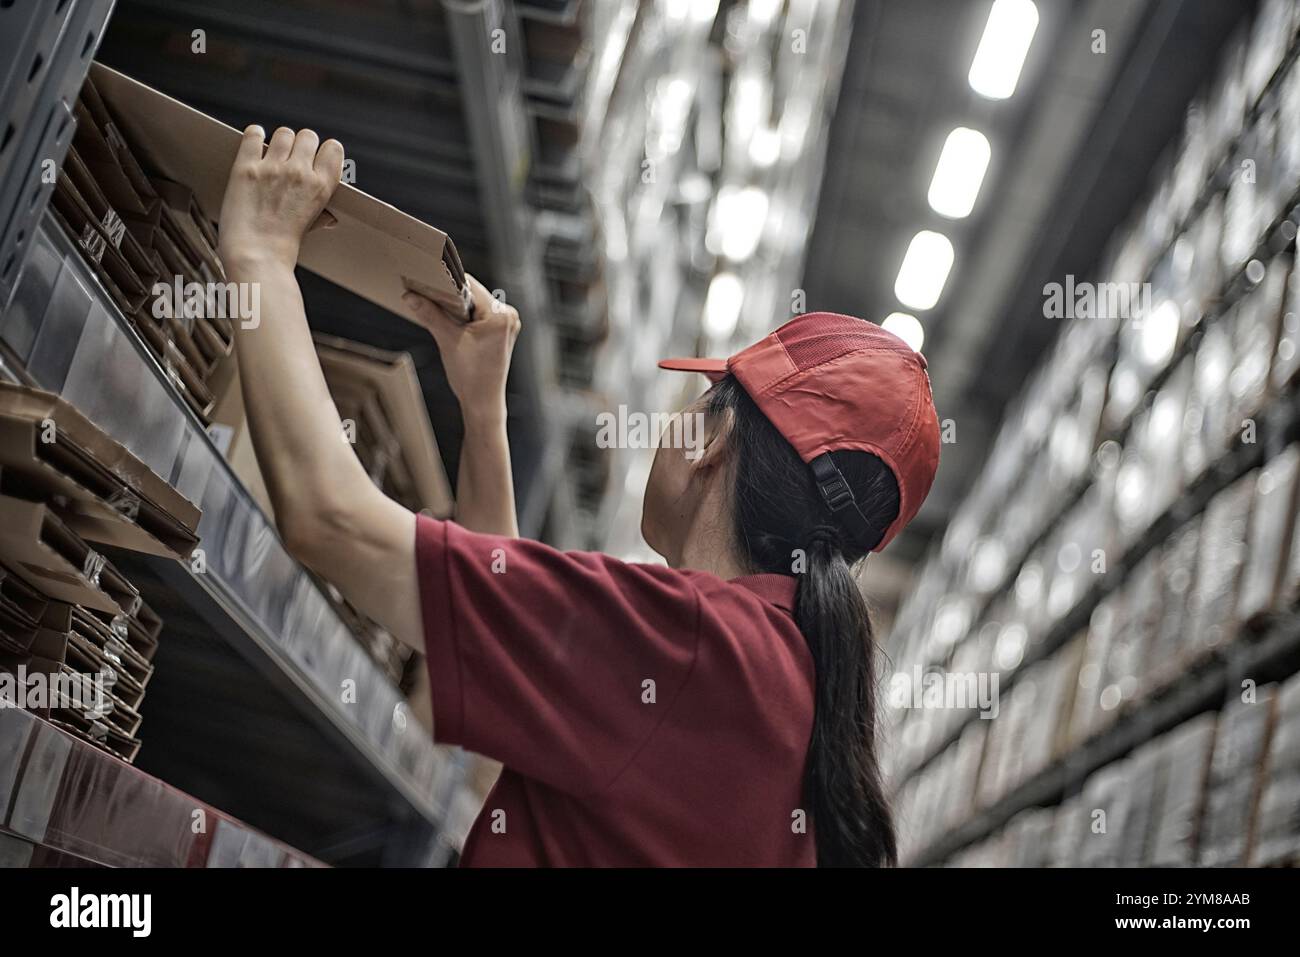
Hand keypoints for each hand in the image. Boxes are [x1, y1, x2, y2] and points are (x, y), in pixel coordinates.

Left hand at [218, 125, 343, 272]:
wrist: (256, 257)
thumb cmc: (282, 248)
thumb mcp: (309, 229)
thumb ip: (320, 216)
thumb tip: (330, 218)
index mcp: (321, 187)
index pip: (334, 148)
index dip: (324, 150)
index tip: (316, 156)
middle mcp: (300, 173)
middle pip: (308, 136)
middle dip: (300, 144)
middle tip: (291, 156)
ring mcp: (272, 168)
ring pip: (283, 133)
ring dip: (279, 141)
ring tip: (272, 152)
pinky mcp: (246, 168)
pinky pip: (252, 135)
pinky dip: (253, 135)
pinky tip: (254, 141)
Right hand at [403, 275, 520, 413]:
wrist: (482, 403)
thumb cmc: (472, 378)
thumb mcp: (447, 341)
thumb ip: (430, 314)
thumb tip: (410, 295)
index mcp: (500, 315)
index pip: (469, 286)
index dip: (445, 283)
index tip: (426, 280)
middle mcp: (508, 316)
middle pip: (472, 294)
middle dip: (449, 296)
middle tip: (426, 296)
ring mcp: (506, 324)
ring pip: (474, 304)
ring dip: (455, 307)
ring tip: (437, 311)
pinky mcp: (500, 332)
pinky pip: (478, 315)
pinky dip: (463, 316)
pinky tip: (450, 321)